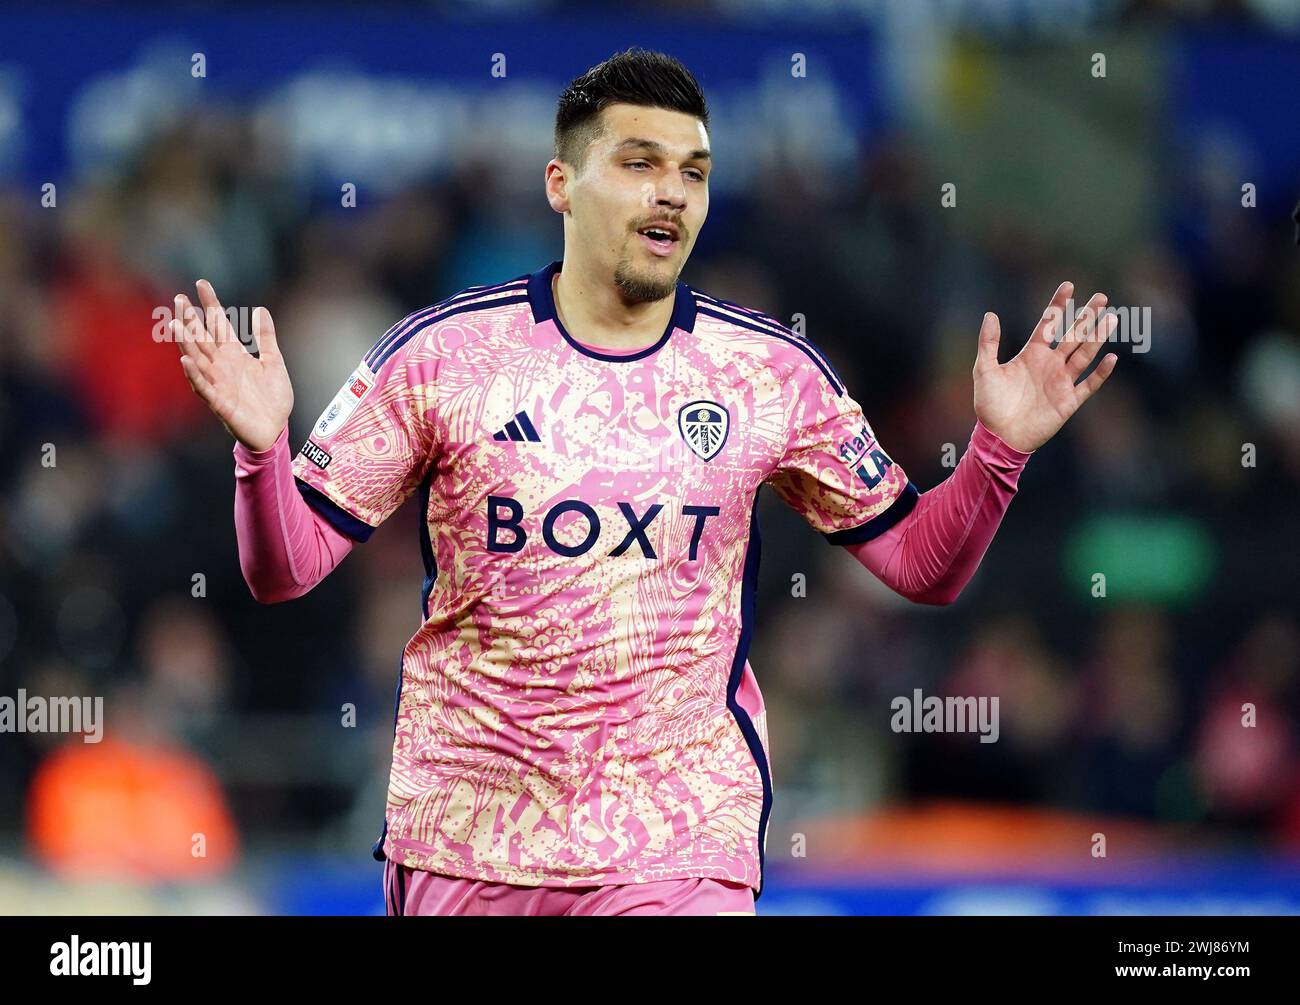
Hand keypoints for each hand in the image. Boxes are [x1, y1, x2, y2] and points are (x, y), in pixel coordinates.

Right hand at [174, 280, 293, 451]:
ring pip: (197, 359)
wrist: (276, 429)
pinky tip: (186, 361)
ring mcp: (218, 383)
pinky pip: (204, 387)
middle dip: (190, 320)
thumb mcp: (274, 362)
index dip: (210, 304)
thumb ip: (266, 338)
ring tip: (175, 324)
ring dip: (186, 344)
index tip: (201, 283)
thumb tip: (260, 310)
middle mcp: (221, 365)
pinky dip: (195, 375)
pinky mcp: (219, 403)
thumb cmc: (272, 398)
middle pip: (201, 338)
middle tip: (179, 299)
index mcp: (234, 353)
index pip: (219, 323)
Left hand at [972, 282, 1117, 452]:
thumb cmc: (989, 405)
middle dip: (1086, 316)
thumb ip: (988, 342)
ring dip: (1097, 337)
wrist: (999, 436)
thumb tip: (990, 314)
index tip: (1069, 285)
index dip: (1058, 305)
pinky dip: (1100, 373)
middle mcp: (1049, 364)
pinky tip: (1111, 358)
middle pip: (1073, 335)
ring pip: (1084, 354)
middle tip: (1102, 297)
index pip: (1049, 324)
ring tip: (1111, 319)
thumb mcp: (984, 369)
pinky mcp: (1068, 401)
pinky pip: (1088, 384)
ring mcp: (1061, 381)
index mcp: (1031, 354)